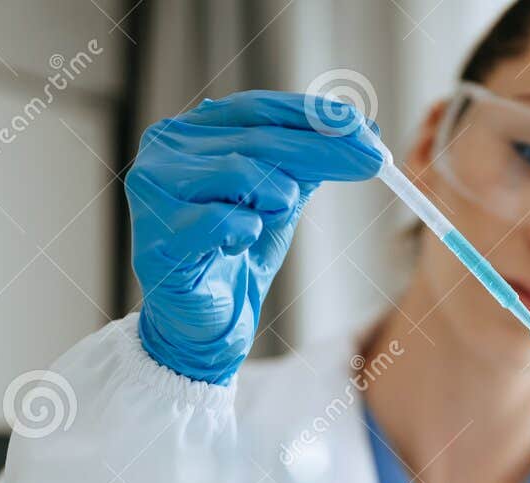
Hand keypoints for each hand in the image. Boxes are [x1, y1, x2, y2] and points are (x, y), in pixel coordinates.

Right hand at [126, 91, 384, 383]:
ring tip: (266, 222)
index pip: (258, 109)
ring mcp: (154, 192)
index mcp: (191, 132)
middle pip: (259, 139)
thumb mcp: (280, 201)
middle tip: (374, 162)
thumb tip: (362, 130)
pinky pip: (223, 222)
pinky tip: (238, 246)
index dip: (315, 117)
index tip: (368, 130)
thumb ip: (306, 164)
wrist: (207, 326)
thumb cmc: (236, 258)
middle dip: (324, 151)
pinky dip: (245, 233)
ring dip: (276, 200)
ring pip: (242, 174)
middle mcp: (165, 150)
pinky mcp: (158, 238)